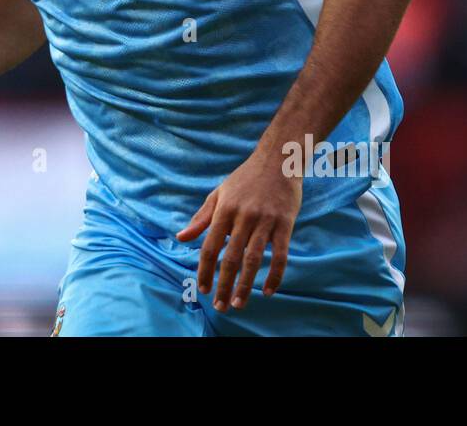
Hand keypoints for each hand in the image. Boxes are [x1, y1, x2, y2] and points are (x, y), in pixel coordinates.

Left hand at [176, 147, 302, 310]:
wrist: (278, 159)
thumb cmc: (245, 179)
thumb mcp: (219, 194)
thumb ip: (201, 218)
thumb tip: (181, 238)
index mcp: (224, 209)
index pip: (210, 245)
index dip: (205, 269)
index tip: (203, 289)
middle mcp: (243, 216)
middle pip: (230, 257)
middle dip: (223, 284)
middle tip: (220, 306)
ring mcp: (265, 220)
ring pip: (253, 258)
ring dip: (245, 284)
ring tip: (238, 303)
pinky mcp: (285, 223)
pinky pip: (280, 254)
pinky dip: (275, 274)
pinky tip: (268, 290)